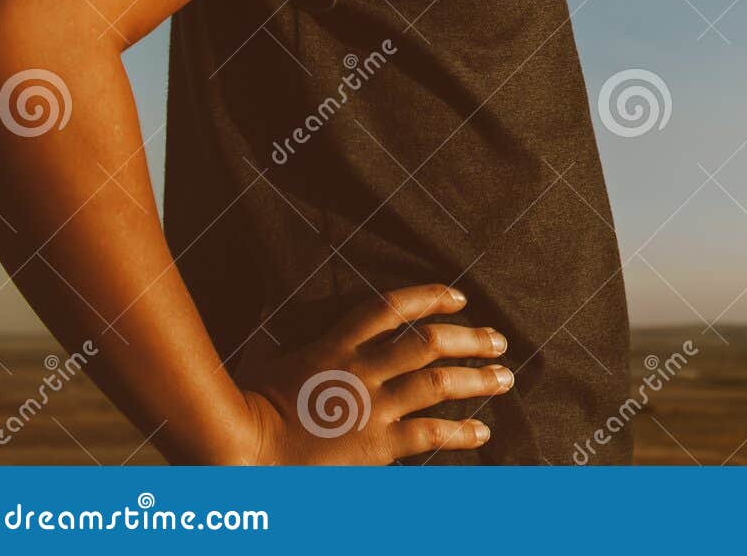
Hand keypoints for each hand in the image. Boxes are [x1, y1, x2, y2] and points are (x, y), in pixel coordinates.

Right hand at [232, 283, 512, 464]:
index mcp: (335, 344)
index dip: (429, 296)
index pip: (389, 307)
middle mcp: (360, 369)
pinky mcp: (375, 443)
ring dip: (477, 379)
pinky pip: (429, 433)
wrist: (241, 448)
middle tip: (499, 340)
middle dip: (470, 338)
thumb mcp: (276, 358)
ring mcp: (371, 405)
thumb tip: (299, 315)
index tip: (459, 297)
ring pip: (438, 383)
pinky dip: (460, 431)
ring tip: (505, 377)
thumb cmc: (250, 406)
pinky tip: (482, 430)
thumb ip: (303, 341)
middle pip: (429, 342)